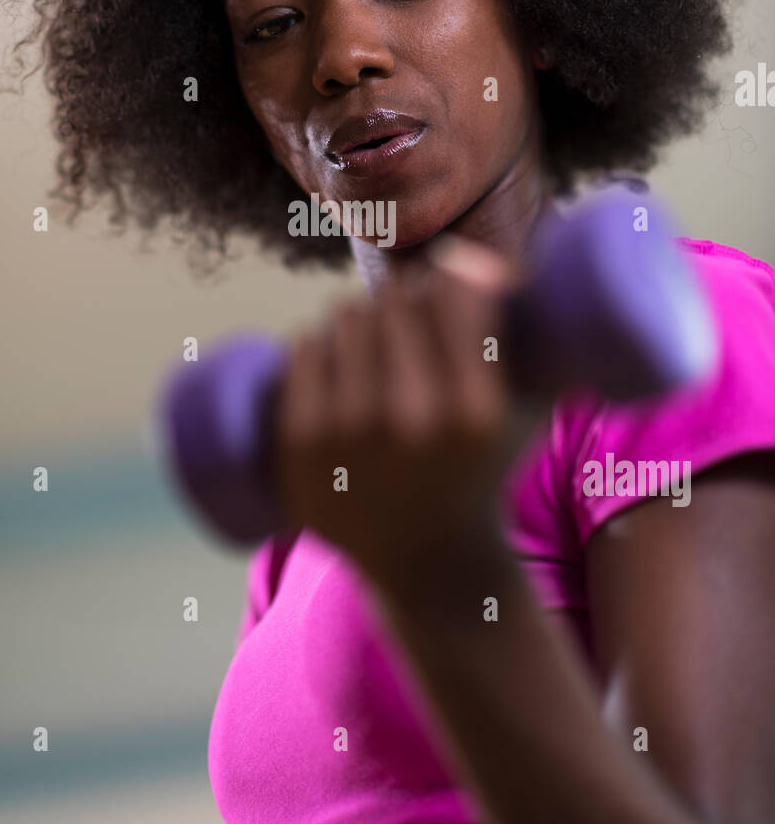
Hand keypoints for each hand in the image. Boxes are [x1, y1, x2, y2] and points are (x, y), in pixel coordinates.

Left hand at [270, 239, 538, 592]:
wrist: (426, 559)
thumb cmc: (483, 468)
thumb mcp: (521, 409)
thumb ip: (519, 339)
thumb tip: (486, 264)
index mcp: (475, 412)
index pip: (450, 295)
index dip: (449, 279)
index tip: (449, 291)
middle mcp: (411, 420)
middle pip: (394, 301)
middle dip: (404, 298)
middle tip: (409, 319)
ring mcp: (349, 431)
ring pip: (345, 316)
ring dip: (361, 316)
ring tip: (375, 341)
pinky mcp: (301, 439)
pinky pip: (305, 346)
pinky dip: (321, 342)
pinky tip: (338, 360)